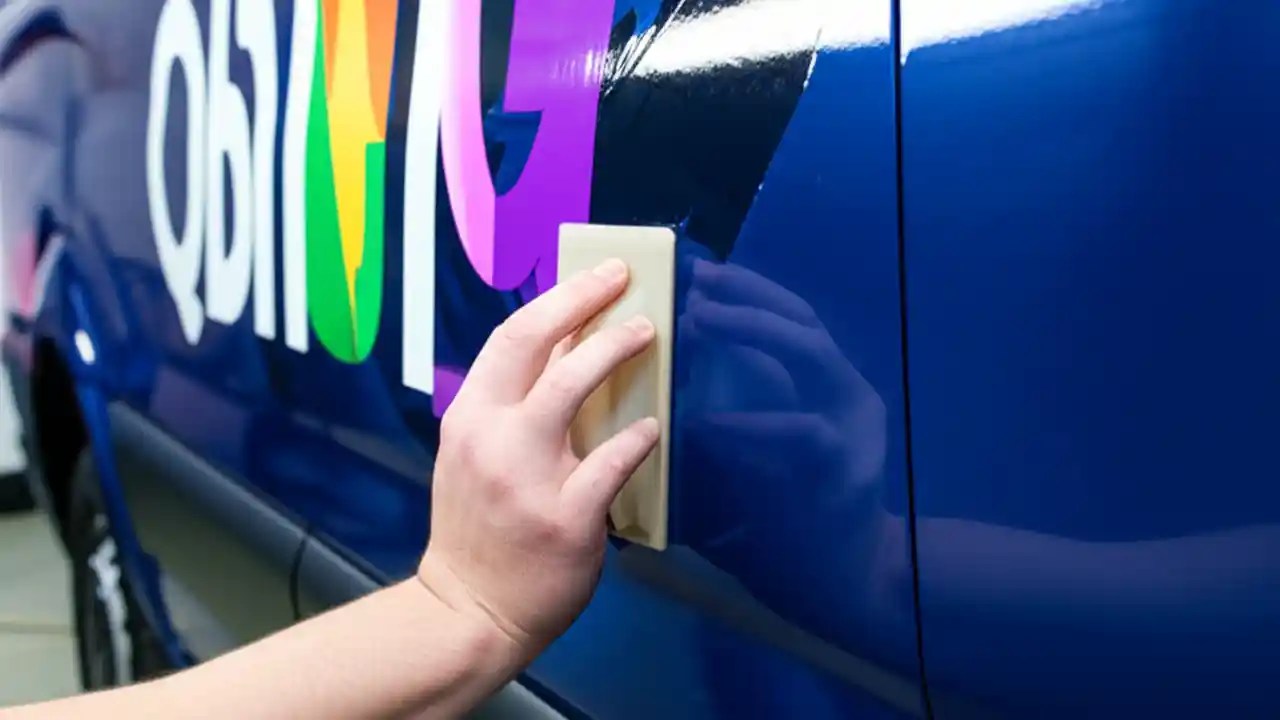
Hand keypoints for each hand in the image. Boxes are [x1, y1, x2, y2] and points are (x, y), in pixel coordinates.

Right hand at [418, 259, 659, 658]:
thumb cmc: (479, 529)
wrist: (470, 611)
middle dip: (584, 302)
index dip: (559, 298)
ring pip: (570, 389)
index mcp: (469, 419)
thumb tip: (567, 348)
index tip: (597, 276)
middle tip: (625, 284)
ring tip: (645, 335)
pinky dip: (637, 438)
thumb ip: (511, 407)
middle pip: (534, 344)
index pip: (510, 338)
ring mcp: (527, 477)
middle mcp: (491, 439)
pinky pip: (612, 462)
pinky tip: (651, 428)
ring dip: (612, 351)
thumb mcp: (476, 457)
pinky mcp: (565, 518)